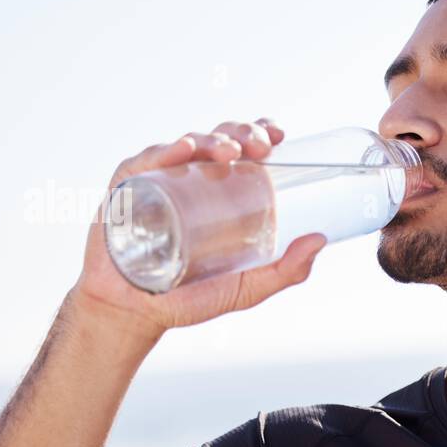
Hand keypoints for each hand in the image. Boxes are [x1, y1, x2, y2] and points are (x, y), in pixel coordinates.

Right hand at [69, 118, 326, 341]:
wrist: (135, 314)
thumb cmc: (190, 299)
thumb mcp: (245, 288)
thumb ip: (284, 272)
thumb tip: (320, 240)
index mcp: (221, 192)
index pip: (244, 150)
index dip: (260, 132)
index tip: (279, 135)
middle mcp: (191, 179)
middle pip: (219, 140)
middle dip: (241, 133)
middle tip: (259, 147)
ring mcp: (158, 181)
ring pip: (186, 144)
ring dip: (210, 139)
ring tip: (228, 151)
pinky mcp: (125, 189)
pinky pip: (143, 162)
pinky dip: (162, 151)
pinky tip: (181, 150)